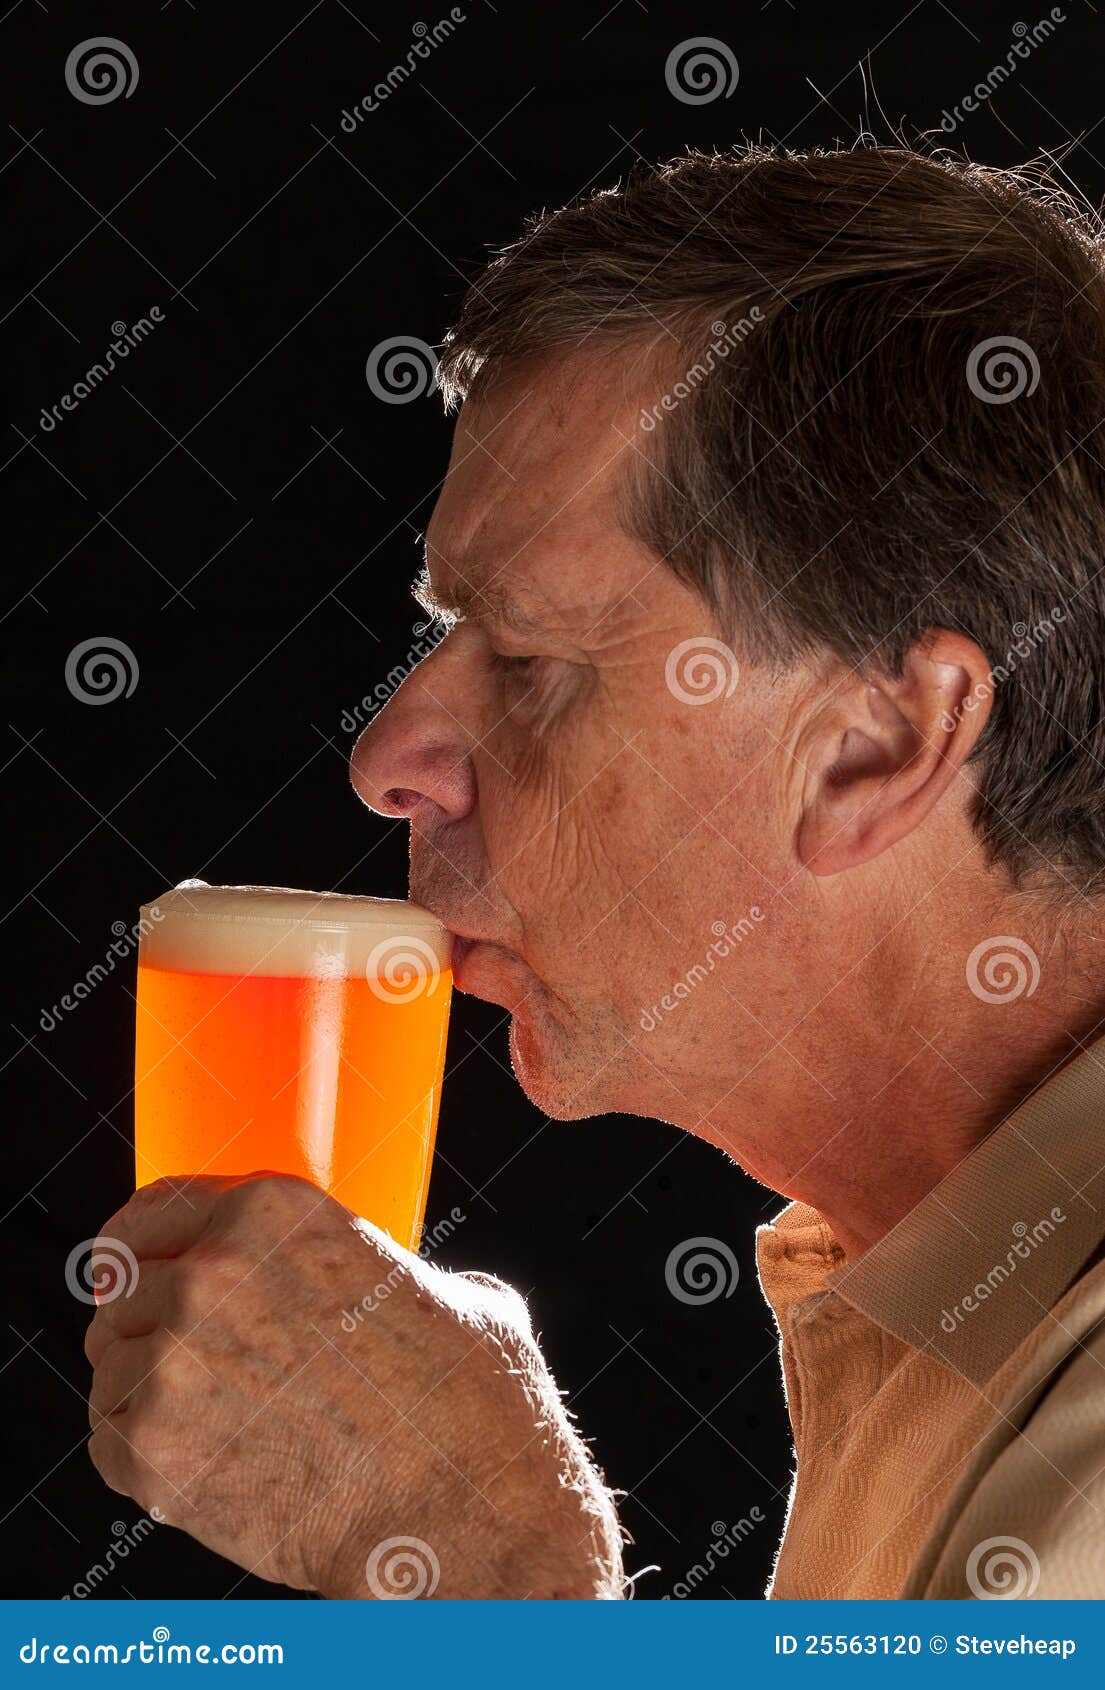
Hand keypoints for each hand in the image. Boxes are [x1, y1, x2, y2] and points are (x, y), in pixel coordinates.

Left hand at [85, 1173, 622, 1597]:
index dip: (142, 1245)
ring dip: (145, 1391)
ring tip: (214, 1427)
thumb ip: (376, 1267)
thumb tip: (374, 1279)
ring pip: (111, 1364)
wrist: (461, 1512)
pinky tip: (210, 1469)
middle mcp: (211, 1270)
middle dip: (146, 1323)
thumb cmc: (466, 1405)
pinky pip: (109, 1440)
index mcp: (273, 1212)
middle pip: (123, 1288)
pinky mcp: (152, 1449)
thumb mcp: (437, 1287)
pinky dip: (145, 1459)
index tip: (135, 1269)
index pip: (156, 1210)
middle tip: (186, 1364)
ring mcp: (174, 1359)